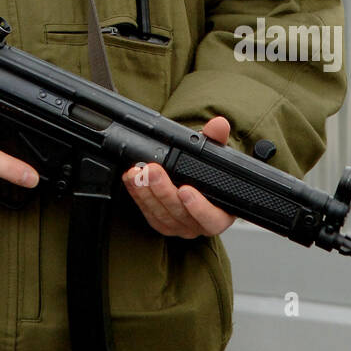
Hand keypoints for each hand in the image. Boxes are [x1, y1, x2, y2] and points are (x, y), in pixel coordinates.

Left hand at [122, 116, 236, 238]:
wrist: (193, 180)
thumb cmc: (208, 172)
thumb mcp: (214, 154)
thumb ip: (216, 139)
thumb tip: (219, 124)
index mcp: (219, 213)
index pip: (212, 219)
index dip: (199, 208)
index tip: (185, 190)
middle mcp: (198, 224)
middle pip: (180, 214)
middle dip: (164, 191)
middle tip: (153, 170)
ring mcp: (178, 226)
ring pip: (160, 214)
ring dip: (146, 192)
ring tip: (138, 172)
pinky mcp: (160, 222)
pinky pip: (147, 212)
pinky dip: (137, 195)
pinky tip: (131, 179)